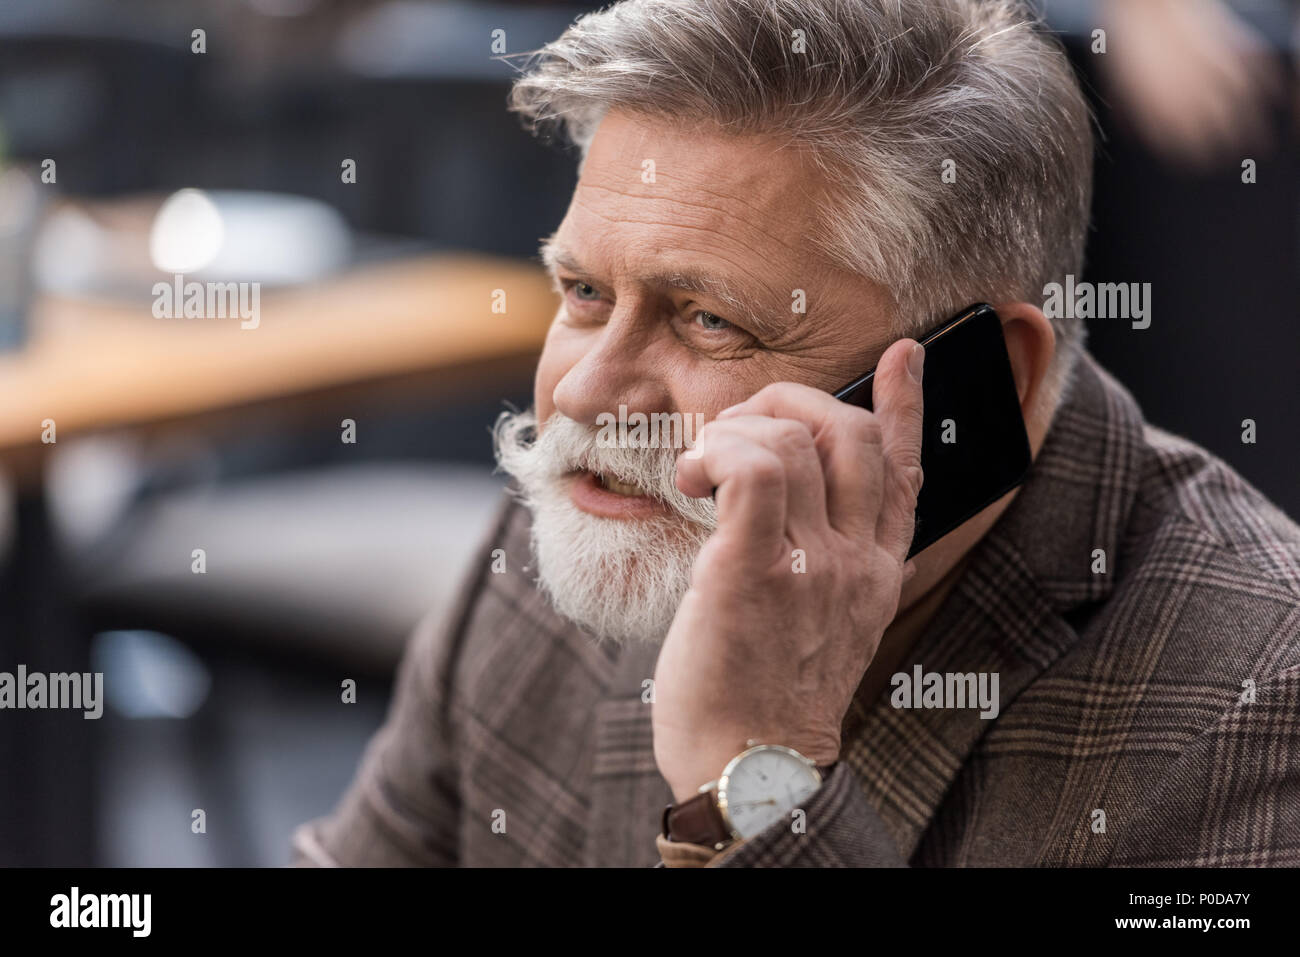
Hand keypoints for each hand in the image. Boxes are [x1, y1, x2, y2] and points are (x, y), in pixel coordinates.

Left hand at [652, 338, 924, 800]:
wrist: (749, 770)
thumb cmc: (764, 697)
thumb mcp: (819, 625)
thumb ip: (821, 562)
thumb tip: (778, 508)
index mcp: (875, 571)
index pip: (906, 469)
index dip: (906, 404)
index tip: (904, 355)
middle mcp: (856, 560)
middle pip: (847, 431)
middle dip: (786, 401)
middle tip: (735, 427)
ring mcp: (813, 564)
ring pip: (793, 438)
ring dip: (736, 429)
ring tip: (700, 466)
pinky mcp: (756, 571)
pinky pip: (753, 469)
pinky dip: (719, 451)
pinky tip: (693, 476)